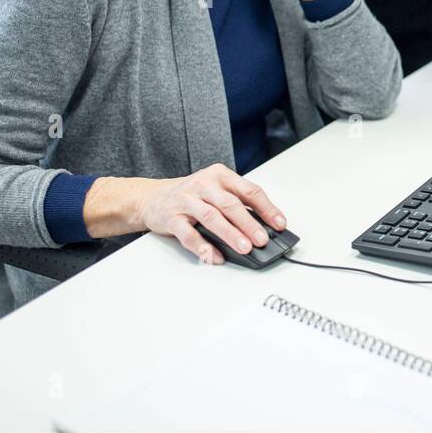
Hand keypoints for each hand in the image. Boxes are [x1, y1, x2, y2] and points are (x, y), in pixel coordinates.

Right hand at [134, 164, 285, 264]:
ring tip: (244, 248)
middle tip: (262, 239)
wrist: (152, 197)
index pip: (249, 190)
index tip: (279, 224)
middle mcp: (204, 185)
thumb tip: (263, 227)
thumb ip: (236, 204)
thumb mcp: (215, 190)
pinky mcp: (172, 218)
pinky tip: (215, 257)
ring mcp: (186, 200)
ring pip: (212, 217)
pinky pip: (188, 234)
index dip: (266, 208)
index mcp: (220, 175)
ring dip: (230, 234)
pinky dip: (203, 247)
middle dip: (249, 223)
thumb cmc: (191, 195)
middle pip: (231, 204)